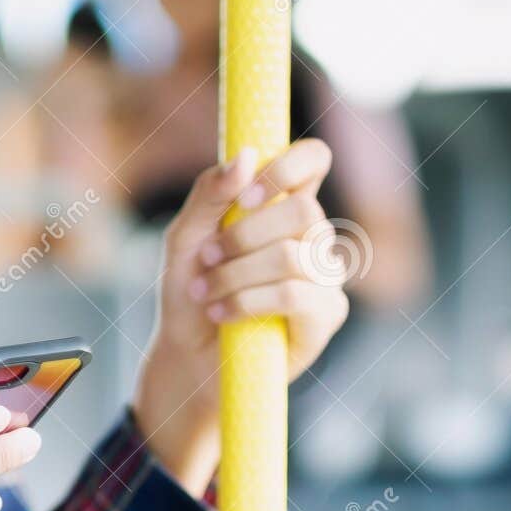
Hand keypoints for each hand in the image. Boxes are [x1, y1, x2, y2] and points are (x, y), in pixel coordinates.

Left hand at [134, 140, 349, 492]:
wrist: (187, 355)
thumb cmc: (191, 291)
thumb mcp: (185, 237)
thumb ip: (210, 193)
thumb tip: (246, 155)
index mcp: (283, 206)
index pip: (314, 160)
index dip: (289, 164)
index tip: (246, 194)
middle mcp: (311, 236)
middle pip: (304, 209)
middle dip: (245, 233)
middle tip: (208, 256)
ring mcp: (324, 276)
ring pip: (293, 255)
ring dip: (237, 273)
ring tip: (206, 292)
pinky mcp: (326, 316)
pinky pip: (296, 295)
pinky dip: (249, 302)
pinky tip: (222, 314)